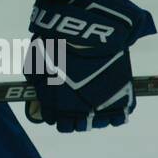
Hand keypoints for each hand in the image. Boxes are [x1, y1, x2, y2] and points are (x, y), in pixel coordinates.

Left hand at [23, 0, 155, 132]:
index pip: (55, 121)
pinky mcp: (122, 97)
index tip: (57, 104)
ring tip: (93, 101)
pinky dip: (115, 112)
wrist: (86, 31)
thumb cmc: (56, 43)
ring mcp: (102, 106)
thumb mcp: (37, 63)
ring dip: (95, 114)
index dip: (55, 113)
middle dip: (74, 115)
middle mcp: (79, 112)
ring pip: (98, 123)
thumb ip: (36, 82)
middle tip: (76, 101)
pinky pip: (120, 116)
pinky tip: (110, 102)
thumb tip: (35, 94)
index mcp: (56, 106)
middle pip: (76, 126)